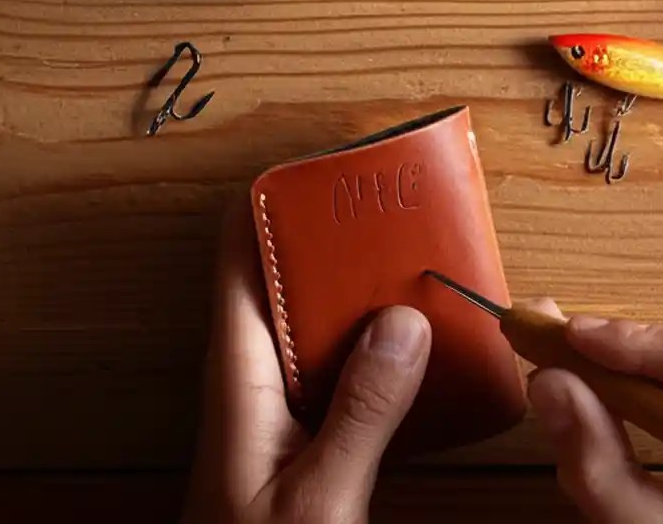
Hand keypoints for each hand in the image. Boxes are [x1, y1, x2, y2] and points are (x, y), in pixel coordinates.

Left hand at [186, 201, 431, 522]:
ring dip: (364, 297)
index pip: (242, 256)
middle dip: (338, 244)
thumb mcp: (319, 495)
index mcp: (238, 375)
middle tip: (399, 211)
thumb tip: (403, 321)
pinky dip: (377, 350)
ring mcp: (278, 407)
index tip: (334, 172)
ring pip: (320, 326)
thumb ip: (360, 413)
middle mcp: (253, 378)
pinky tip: (424, 350)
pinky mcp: (304, 436)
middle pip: (288, 282)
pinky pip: (341, 369)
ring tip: (422, 266)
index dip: (278, 204)